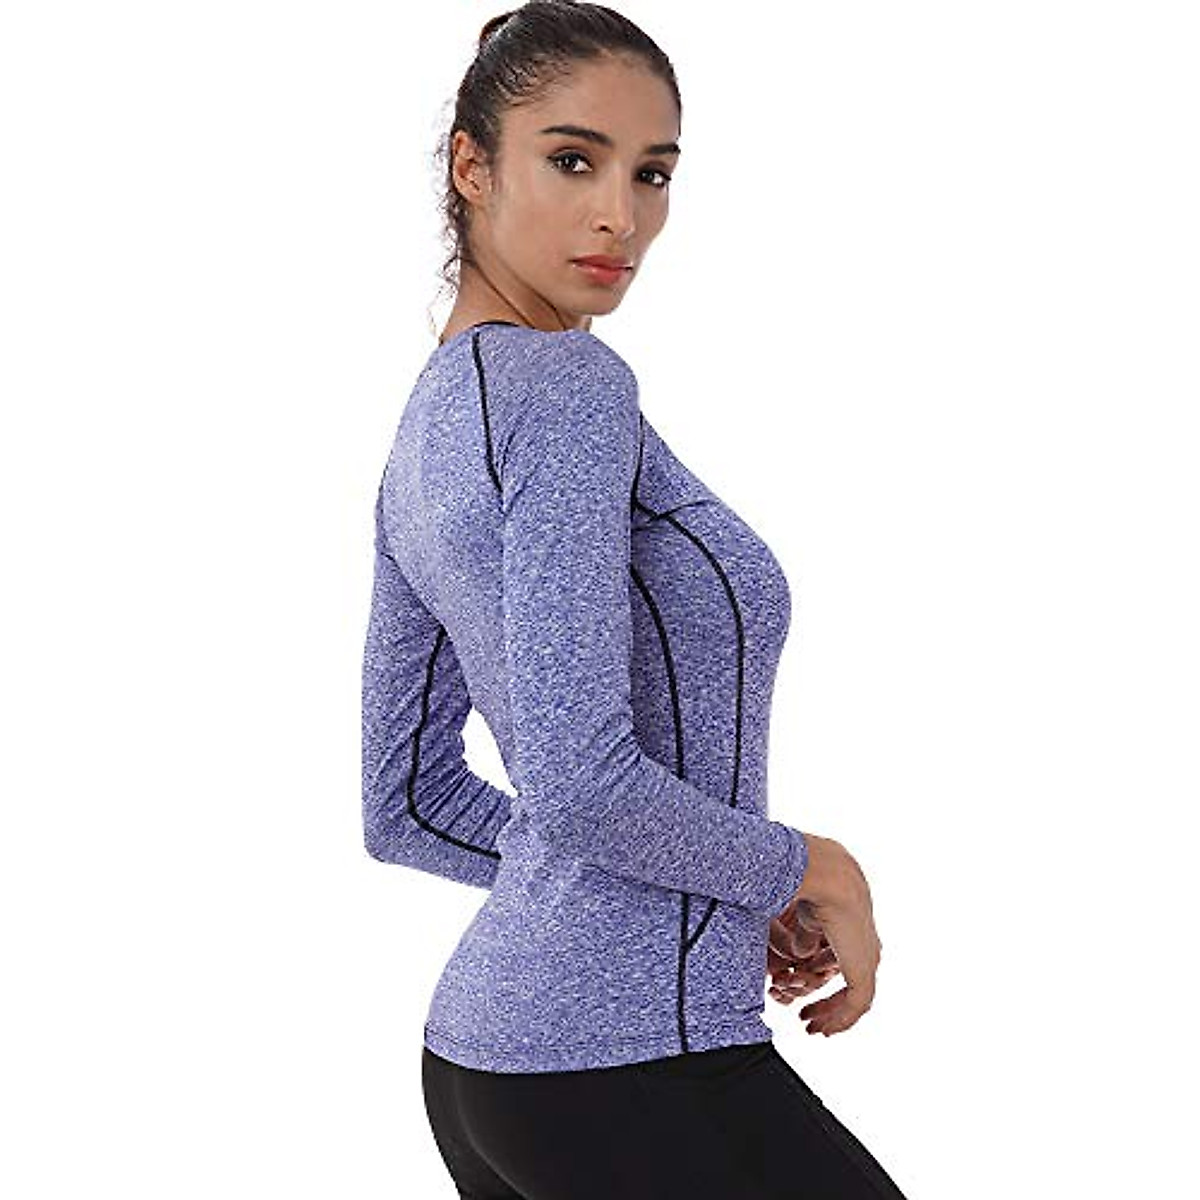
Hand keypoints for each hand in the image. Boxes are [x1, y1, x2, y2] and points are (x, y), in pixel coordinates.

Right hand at [768, 852, 881, 1036]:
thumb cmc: (813, 888)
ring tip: (812, 1028)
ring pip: (855, 1000)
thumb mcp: (806, 918)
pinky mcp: (863, 971)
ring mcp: (867, 960)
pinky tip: (824, 1029)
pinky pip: (856, 1006)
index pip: (842, 961)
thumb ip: (806, 938)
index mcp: (854, 931)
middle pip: (853, 986)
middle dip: (828, 1005)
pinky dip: (840, 1020)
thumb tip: (801, 954)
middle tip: (807, 1020)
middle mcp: (866, 948)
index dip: (821, 979)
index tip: (804, 991)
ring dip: (832, 1015)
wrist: (827, 879)